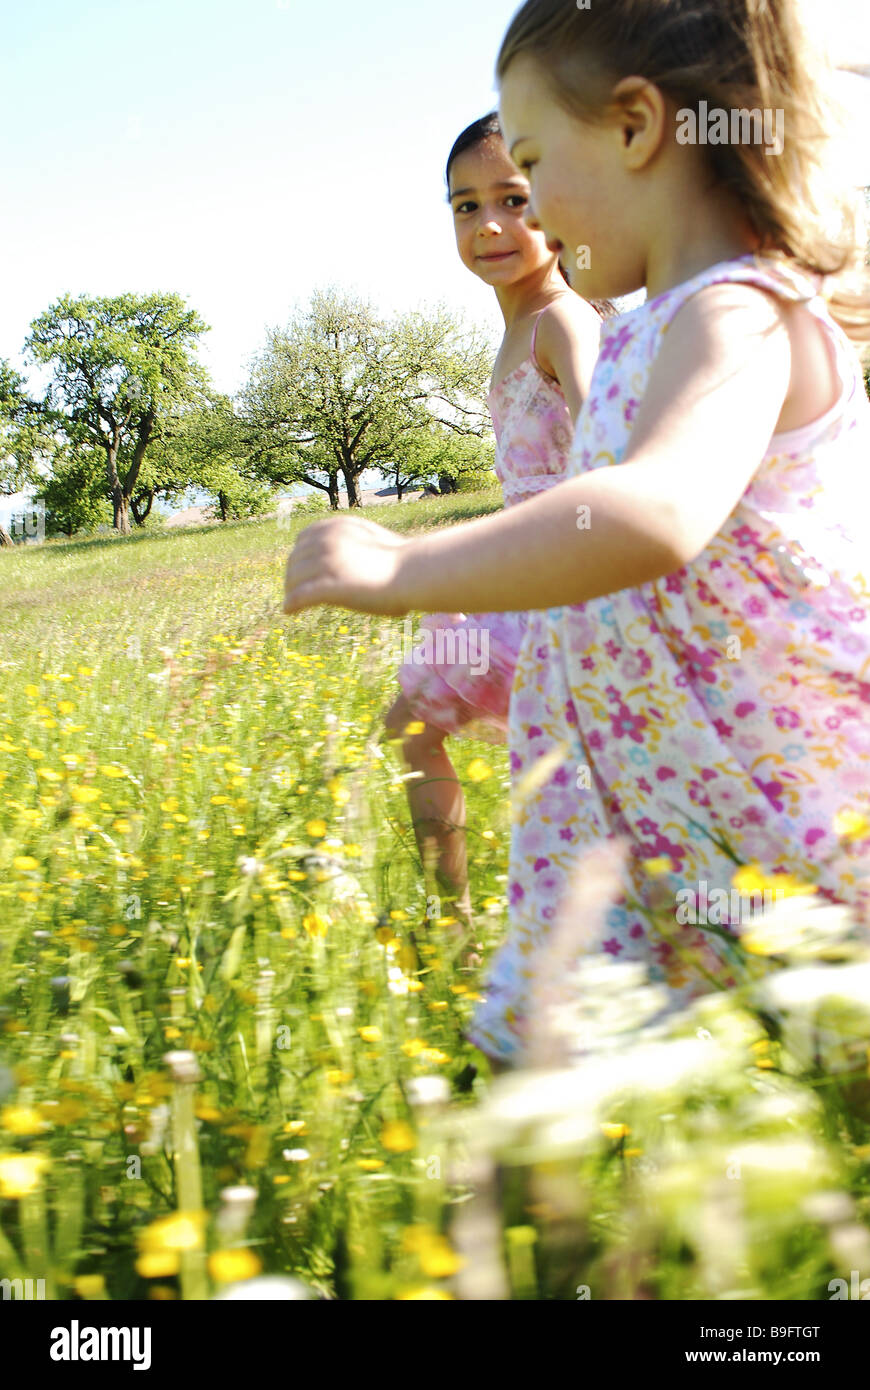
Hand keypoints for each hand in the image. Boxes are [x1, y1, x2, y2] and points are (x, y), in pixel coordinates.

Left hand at [283, 514, 410, 616]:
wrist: (414, 572)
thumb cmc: (403, 561)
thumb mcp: (372, 540)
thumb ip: (354, 544)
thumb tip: (349, 559)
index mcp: (337, 526)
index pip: (304, 538)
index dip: (299, 555)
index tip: (301, 568)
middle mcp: (327, 540)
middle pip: (296, 559)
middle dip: (293, 574)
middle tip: (294, 590)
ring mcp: (326, 563)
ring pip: (294, 578)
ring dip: (291, 590)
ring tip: (292, 603)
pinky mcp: (328, 586)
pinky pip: (299, 596)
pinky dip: (291, 604)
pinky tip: (289, 612)